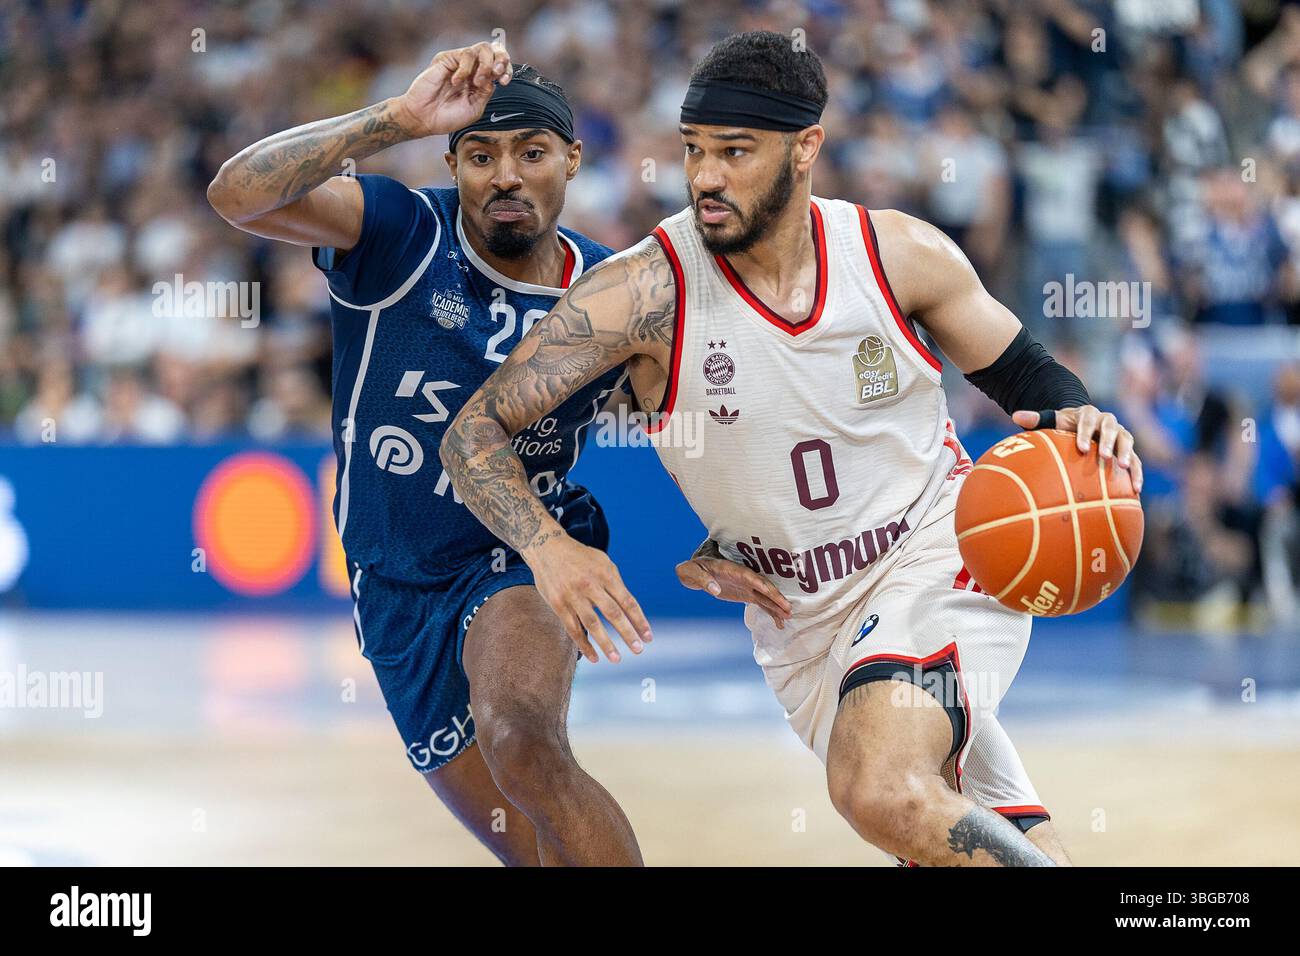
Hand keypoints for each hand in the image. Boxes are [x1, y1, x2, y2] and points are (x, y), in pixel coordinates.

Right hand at [394, 40, 511, 138]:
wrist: (424, 117)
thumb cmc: (447, 117)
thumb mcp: (474, 108)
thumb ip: (486, 92)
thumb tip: (494, 78)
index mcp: (481, 82)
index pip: (500, 66)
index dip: (506, 69)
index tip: (504, 81)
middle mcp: (473, 69)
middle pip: (494, 50)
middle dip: (501, 59)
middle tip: (498, 73)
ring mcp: (460, 63)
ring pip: (482, 48)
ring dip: (485, 66)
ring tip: (476, 82)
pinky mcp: (448, 58)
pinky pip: (465, 54)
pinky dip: (466, 69)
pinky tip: (456, 82)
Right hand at [525, 534, 651, 663]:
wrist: (547, 548)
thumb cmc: (580, 557)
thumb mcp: (602, 562)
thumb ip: (615, 584)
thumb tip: (629, 609)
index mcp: (605, 573)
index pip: (627, 601)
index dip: (639, 620)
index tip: (648, 636)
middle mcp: (590, 585)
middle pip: (612, 613)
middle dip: (627, 633)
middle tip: (638, 650)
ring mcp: (573, 595)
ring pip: (592, 624)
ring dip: (606, 644)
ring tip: (617, 659)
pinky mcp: (558, 604)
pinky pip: (573, 628)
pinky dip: (584, 644)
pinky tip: (594, 656)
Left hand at [675, 555, 792, 629]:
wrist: (696, 569)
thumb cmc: (693, 568)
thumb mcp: (691, 572)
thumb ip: (702, 580)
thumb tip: (714, 589)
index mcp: (730, 569)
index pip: (747, 576)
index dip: (758, 583)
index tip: (769, 591)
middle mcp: (743, 576)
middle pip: (762, 586)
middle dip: (775, 596)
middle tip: (787, 608)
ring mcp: (746, 586)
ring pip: (766, 596)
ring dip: (777, 605)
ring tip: (788, 617)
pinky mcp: (747, 594)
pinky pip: (762, 602)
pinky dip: (771, 612)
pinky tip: (779, 623)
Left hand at [1012, 405, 1143, 492]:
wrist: (1085, 426)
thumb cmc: (1065, 427)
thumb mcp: (1052, 421)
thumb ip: (1037, 419)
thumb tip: (1015, 416)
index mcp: (1088, 413)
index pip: (1087, 420)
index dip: (1084, 433)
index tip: (1080, 448)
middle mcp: (1108, 421)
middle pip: (1110, 429)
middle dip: (1108, 442)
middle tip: (1104, 457)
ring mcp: (1120, 434)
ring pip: (1127, 441)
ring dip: (1127, 454)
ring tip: (1124, 467)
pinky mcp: (1128, 449)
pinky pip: (1136, 460)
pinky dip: (1137, 473)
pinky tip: (1136, 489)